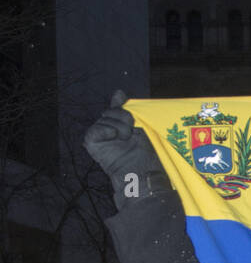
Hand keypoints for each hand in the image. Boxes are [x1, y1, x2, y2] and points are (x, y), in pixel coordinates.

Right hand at [84, 90, 169, 207]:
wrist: (141, 170)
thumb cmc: (145, 152)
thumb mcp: (140, 126)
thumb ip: (128, 109)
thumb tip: (118, 91)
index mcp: (120, 125)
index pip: (115, 107)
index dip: (119, 105)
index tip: (124, 103)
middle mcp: (108, 130)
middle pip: (110, 111)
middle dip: (124, 118)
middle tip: (131, 132)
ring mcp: (100, 137)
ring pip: (104, 119)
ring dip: (119, 127)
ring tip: (126, 138)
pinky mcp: (92, 144)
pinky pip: (93, 130)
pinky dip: (105, 131)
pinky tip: (114, 137)